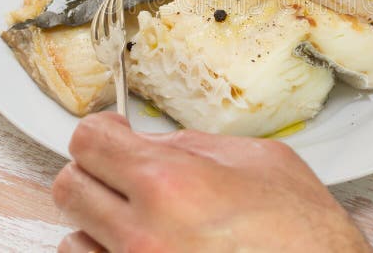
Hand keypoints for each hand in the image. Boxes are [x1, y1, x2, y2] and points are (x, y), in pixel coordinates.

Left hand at [53, 112, 371, 252]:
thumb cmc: (302, 235)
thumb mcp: (259, 162)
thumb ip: (194, 145)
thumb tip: (152, 141)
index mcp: (171, 182)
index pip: (89, 142)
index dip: (100, 132)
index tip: (111, 135)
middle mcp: (143, 234)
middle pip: (70, 187)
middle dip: (94, 173)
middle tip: (121, 174)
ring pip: (73, 238)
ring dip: (97, 224)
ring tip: (137, 221)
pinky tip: (142, 248)